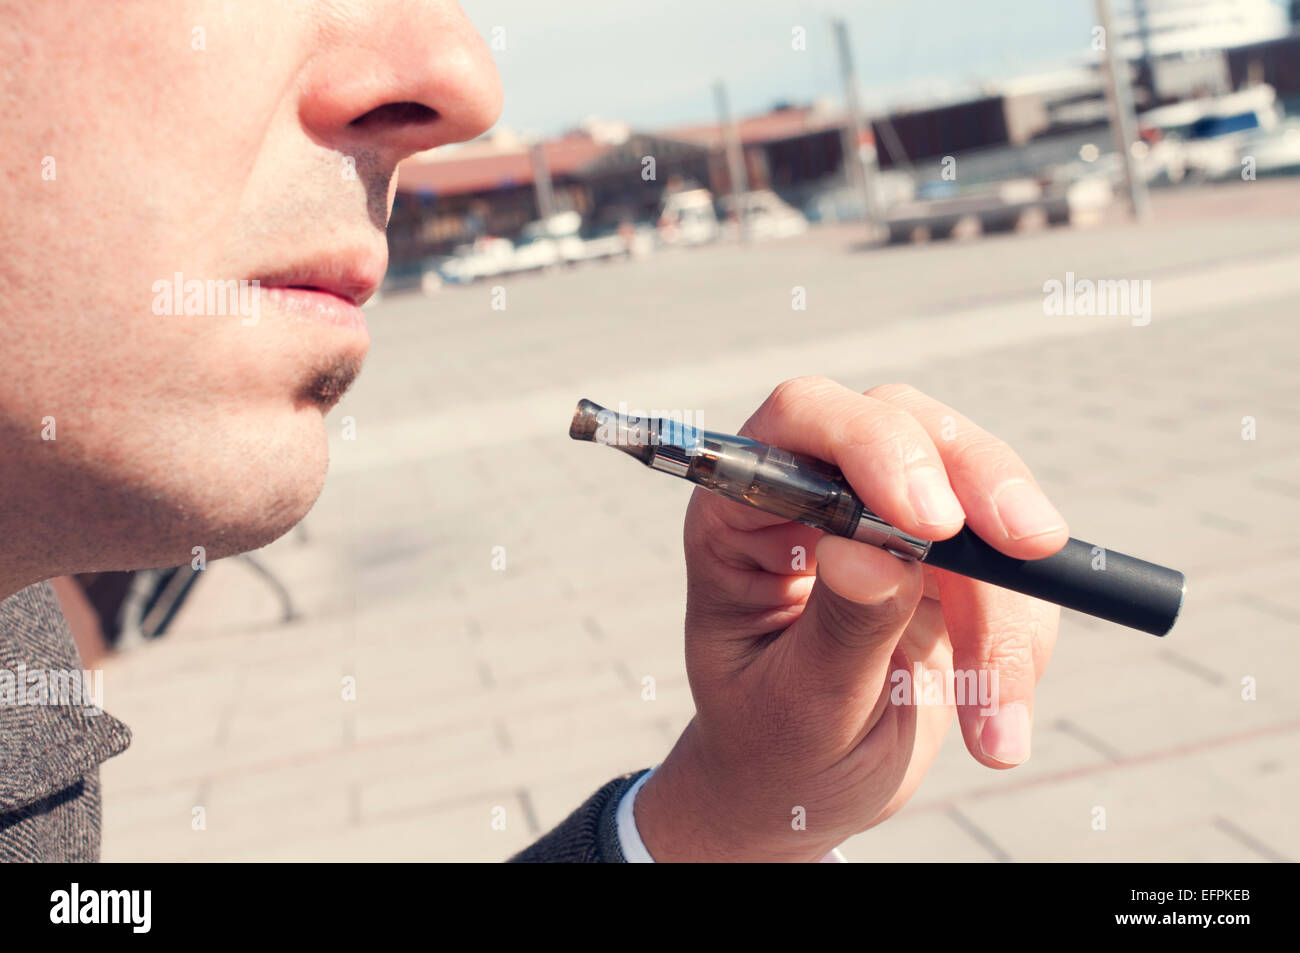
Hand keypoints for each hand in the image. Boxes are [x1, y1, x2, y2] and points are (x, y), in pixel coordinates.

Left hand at [636, 378, 1065, 860]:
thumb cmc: (773, 747)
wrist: (804, 792)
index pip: (802, 421)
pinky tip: (998, 722)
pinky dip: (1024, 639)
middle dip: (978, 483)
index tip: (930, 521)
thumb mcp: (799, 705)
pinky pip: (1015, 567)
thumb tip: (876, 553)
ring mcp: (888, 521)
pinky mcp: (949, 562)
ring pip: (981, 492)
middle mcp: (817, 495)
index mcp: (745, 514)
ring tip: (995, 720)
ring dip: (1011, 601)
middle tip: (1028, 547)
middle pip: (908, 424)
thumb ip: (839, 627)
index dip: (870, 444)